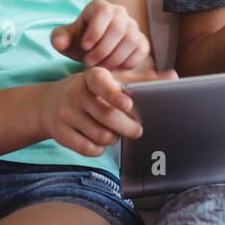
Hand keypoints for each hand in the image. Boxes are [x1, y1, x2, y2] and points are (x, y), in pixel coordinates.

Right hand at [41, 66, 177, 157]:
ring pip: (101, 135)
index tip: (128, 104)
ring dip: (114, 138)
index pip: (103, 84)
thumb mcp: (113, 79)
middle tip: (138, 130)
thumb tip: (174, 76)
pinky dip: (99, 148)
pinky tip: (99, 139)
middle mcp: (76, 92)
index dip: (115, 95)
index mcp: (92, 76)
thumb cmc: (93, 90)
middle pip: (107, 117)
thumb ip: (142, 79)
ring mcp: (66, 113)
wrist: (51, 103)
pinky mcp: (60, 133)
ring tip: (114, 131)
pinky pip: (89, 149)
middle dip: (128, 127)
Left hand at [50, 0, 151, 70]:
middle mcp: (120, 13)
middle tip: (89, 62)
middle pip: (118, 28)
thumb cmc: (80, 42)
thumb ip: (59, 38)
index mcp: (100, 7)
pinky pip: (140, 51)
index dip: (95, 30)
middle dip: (103, 49)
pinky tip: (114, 68)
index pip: (103, 11)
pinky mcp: (142, 42)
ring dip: (114, 58)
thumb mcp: (66, 40)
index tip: (84, 47)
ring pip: (131, 40)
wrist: (95, 52)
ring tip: (100, 67)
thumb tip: (60, 42)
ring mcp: (133, 27)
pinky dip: (127, 63)